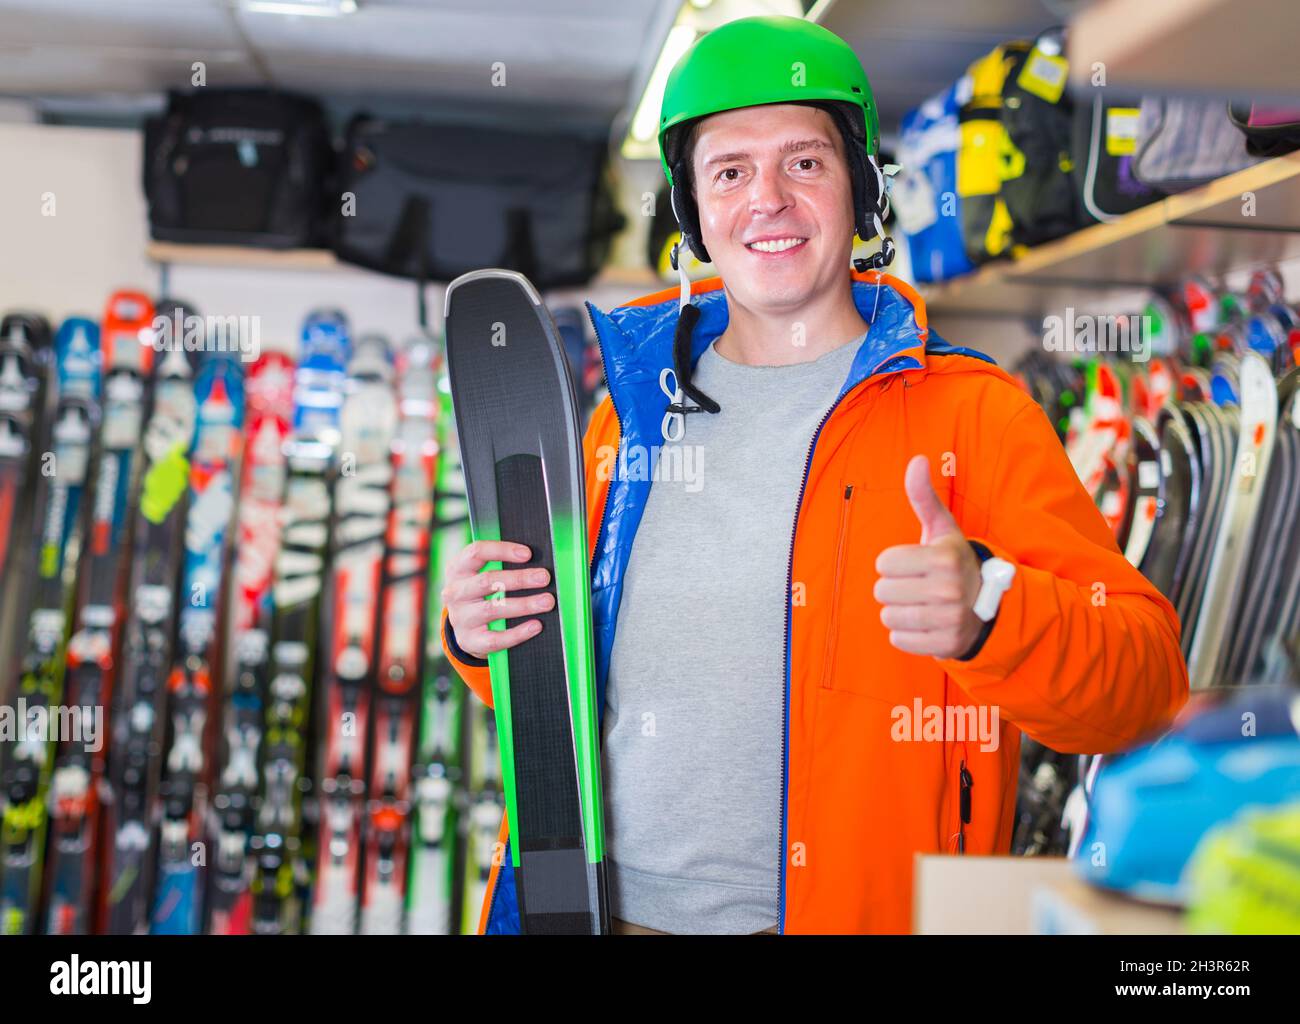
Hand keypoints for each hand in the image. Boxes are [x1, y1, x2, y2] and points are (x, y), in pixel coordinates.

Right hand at [443, 540, 553, 658]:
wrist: (465, 628)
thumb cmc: (481, 593)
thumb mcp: (481, 574)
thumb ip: (502, 565)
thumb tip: (536, 563)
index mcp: (457, 569)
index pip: (476, 552)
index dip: (502, 550)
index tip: (528, 554)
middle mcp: (455, 592)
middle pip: (487, 581)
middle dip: (519, 579)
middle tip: (544, 577)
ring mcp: (460, 618)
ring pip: (492, 609)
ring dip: (524, 604)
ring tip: (547, 601)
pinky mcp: (469, 641)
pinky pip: (495, 639)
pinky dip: (517, 633)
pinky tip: (536, 625)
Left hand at [873, 455, 983, 658]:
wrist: (989, 605)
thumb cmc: (953, 563)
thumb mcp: (942, 529)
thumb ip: (924, 497)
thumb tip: (918, 459)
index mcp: (945, 558)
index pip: (883, 563)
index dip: (894, 563)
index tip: (915, 564)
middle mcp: (949, 589)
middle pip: (882, 591)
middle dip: (895, 588)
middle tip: (919, 586)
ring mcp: (949, 620)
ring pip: (888, 617)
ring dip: (899, 611)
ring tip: (922, 604)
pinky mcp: (945, 645)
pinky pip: (898, 640)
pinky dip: (906, 634)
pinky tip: (926, 623)